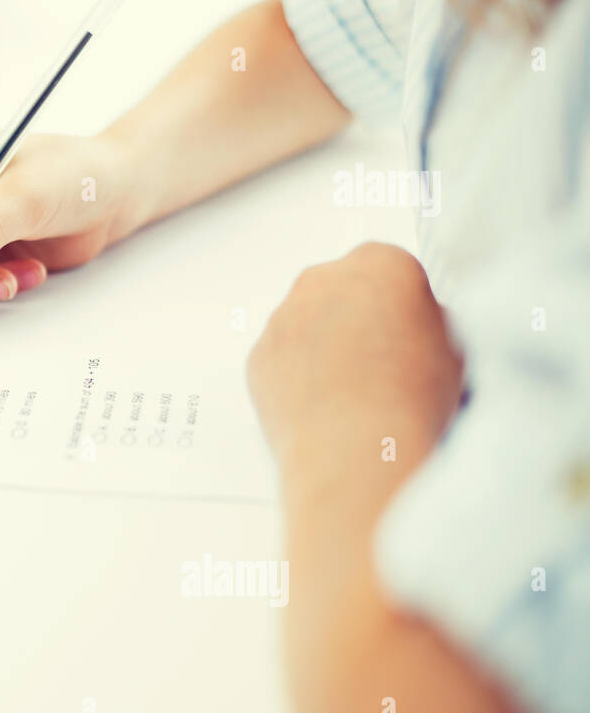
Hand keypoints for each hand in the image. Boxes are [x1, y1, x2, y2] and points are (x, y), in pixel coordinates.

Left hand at [248, 243, 463, 481]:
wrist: (354, 449)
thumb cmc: (413, 397)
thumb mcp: (455, 346)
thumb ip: (432, 319)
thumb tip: (418, 324)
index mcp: (379, 263)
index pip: (393, 270)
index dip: (405, 304)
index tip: (413, 334)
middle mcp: (321, 279)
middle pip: (343, 290)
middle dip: (359, 318)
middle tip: (381, 364)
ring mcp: (282, 317)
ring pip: (308, 323)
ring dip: (326, 347)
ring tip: (353, 393)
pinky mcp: (257, 355)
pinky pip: (282, 359)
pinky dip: (298, 377)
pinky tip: (324, 407)